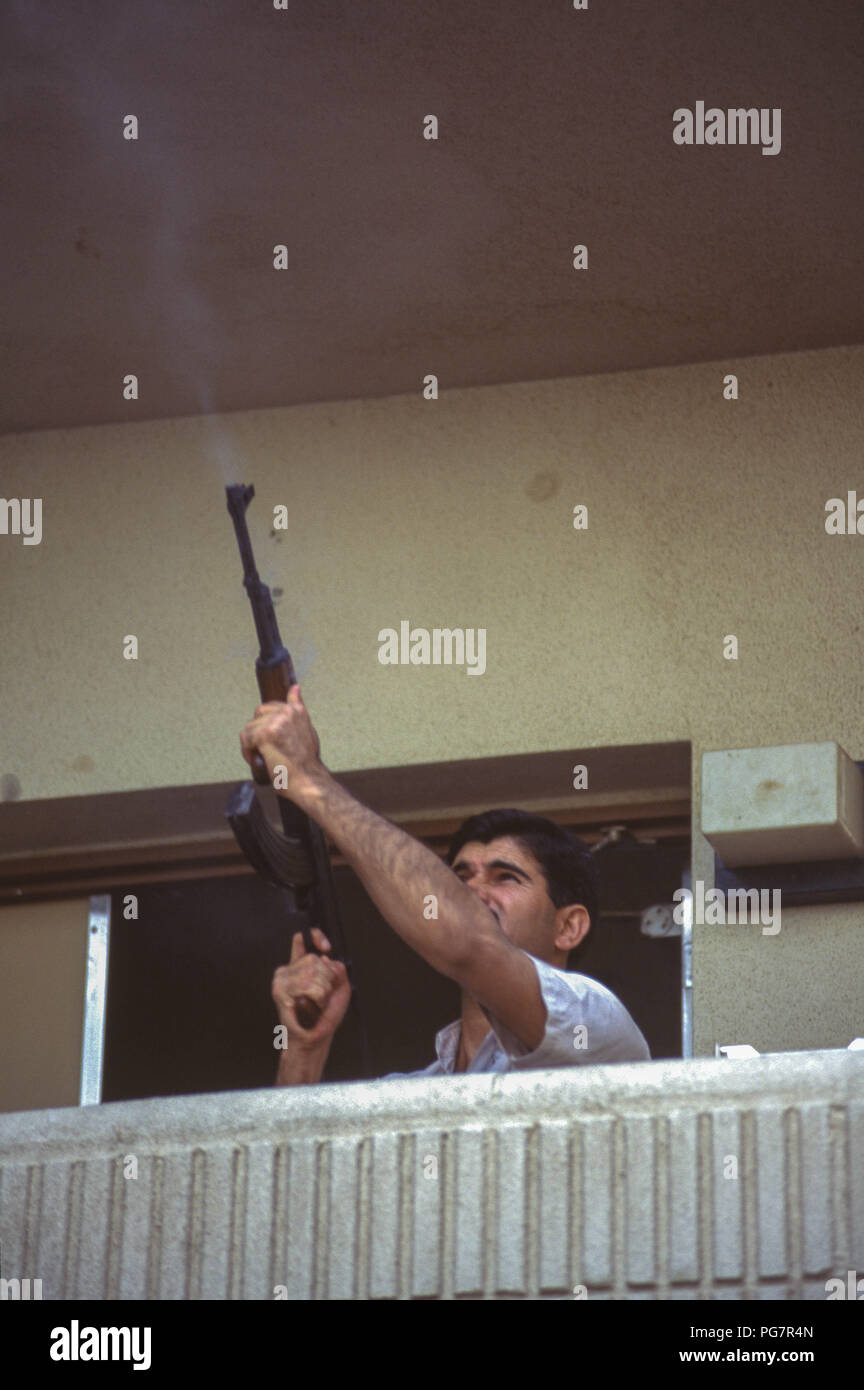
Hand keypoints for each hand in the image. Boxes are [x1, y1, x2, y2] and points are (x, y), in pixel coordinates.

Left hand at [240, 685, 323, 797]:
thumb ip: (298, 709)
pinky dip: (247, 751)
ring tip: (263, 756)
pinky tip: (258, 759)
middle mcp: (286, 712)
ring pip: (249, 728)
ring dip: (252, 744)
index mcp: (297, 710)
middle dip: (258, 731)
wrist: (308, 780)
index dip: (267, 723)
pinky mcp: (264, 735)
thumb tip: (295, 688)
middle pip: (258, 715)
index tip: (270, 737)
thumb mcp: (307, 729)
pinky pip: (245, 739)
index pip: (272, 706)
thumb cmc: (307, 762)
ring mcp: (275, 723)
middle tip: (266, 749)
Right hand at [272, 928, 350, 1047]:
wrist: (314, 1038)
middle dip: (328, 979)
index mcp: (300, 967)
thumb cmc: (325, 1015)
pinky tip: (311, 1007)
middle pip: (316, 960)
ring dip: (324, 992)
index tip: (326, 947)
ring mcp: (282, 979)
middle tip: (323, 997)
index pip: (303, 941)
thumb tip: (325, 957)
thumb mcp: (339, 987)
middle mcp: (288, 970)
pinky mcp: (281, 990)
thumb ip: (337, 969)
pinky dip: (318, 998)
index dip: (316, 937)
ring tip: (317, 1004)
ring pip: (314, 973)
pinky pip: (310, 986)